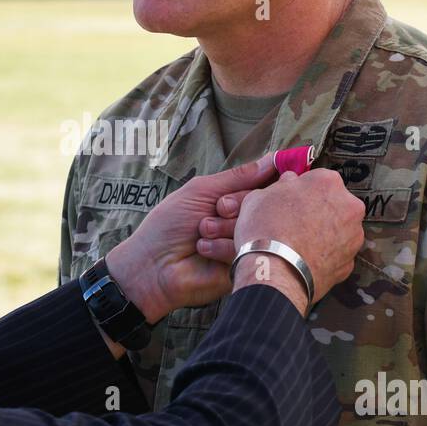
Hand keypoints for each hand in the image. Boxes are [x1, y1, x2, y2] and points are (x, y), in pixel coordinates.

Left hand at [106, 154, 278, 323]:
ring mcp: (244, 245)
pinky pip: (249, 249)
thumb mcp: (200, 190)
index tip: (273, 177)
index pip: (264, 184)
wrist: (153, 266)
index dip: (267, 180)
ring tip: (203, 233)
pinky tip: (204, 250)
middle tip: (217, 210)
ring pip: (257, 226)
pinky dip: (223, 246)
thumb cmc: (169, 225)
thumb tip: (273, 159)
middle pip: (263, 203)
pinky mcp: (244, 266)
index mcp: (234, 201)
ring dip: (226, 227)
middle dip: (236, 204)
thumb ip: (238, 176)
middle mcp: (243, 221)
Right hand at [229, 169, 365, 312]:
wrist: (274, 273)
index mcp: (328, 182)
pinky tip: (306, 259)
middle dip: (319, 210)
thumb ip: (281, 185)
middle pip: (335, 203)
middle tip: (296, 223)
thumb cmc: (265, 229)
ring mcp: (354, 236)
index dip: (303, 191)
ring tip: (300, 244)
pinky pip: (337, 253)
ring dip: (325, 233)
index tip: (292, 201)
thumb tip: (289, 182)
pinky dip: (325, 255)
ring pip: (340, 229)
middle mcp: (349, 205)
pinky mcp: (350, 262)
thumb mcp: (260, 196)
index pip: (318, 179)